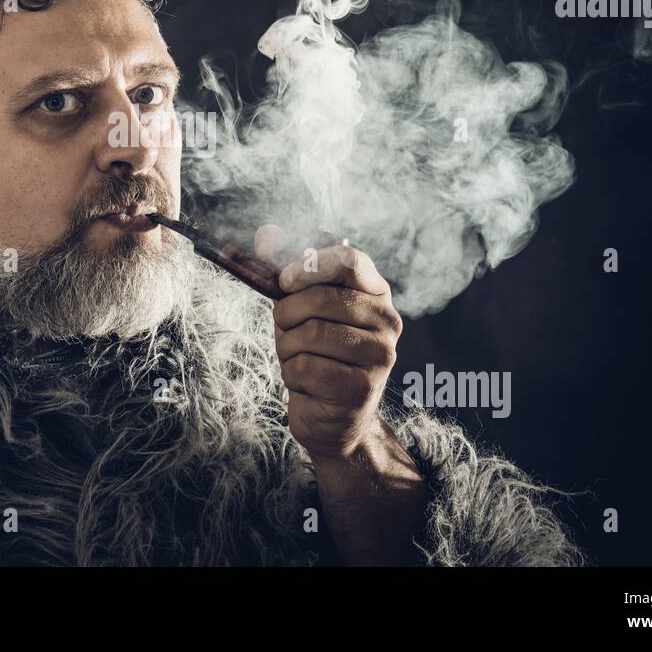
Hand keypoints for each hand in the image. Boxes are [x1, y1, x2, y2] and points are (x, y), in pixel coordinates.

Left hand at [255, 224, 403, 464]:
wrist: (332, 418)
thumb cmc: (316, 355)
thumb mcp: (300, 309)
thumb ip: (286, 271)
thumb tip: (265, 232)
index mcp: (375, 292)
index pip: (349, 260)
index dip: (310, 265)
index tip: (285, 281)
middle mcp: (387, 321)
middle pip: (321, 299)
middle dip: (287, 315)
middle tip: (287, 331)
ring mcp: (380, 356)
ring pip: (309, 335)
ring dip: (288, 349)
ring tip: (300, 360)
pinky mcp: (363, 389)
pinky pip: (306, 368)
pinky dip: (293, 376)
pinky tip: (308, 385)